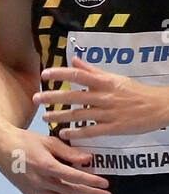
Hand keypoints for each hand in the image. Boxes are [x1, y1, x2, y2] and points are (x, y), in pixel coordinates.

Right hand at [0, 123, 111, 193]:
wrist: (1, 149)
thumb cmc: (26, 141)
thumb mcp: (48, 141)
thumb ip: (68, 151)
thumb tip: (88, 158)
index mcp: (46, 166)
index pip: (74, 176)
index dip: (91, 181)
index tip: (105, 184)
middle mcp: (41, 182)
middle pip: (71, 192)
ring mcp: (36, 191)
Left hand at [34, 57, 168, 137]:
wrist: (158, 107)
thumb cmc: (135, 91)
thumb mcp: (116, 78)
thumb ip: (94, 71)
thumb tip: (76, 60)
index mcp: (106, 82)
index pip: (79, 75)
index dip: (61, 73)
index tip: (45, 74)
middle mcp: (105, 96)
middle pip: (74, 95)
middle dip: (53, 97)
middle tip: (36, 98)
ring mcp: (109, 113)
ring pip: (79, 114)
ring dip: (60, 116)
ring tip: (45, 117)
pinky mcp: (113, 128)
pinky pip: (91, 131)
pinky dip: (76, 133)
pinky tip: (63, 133)